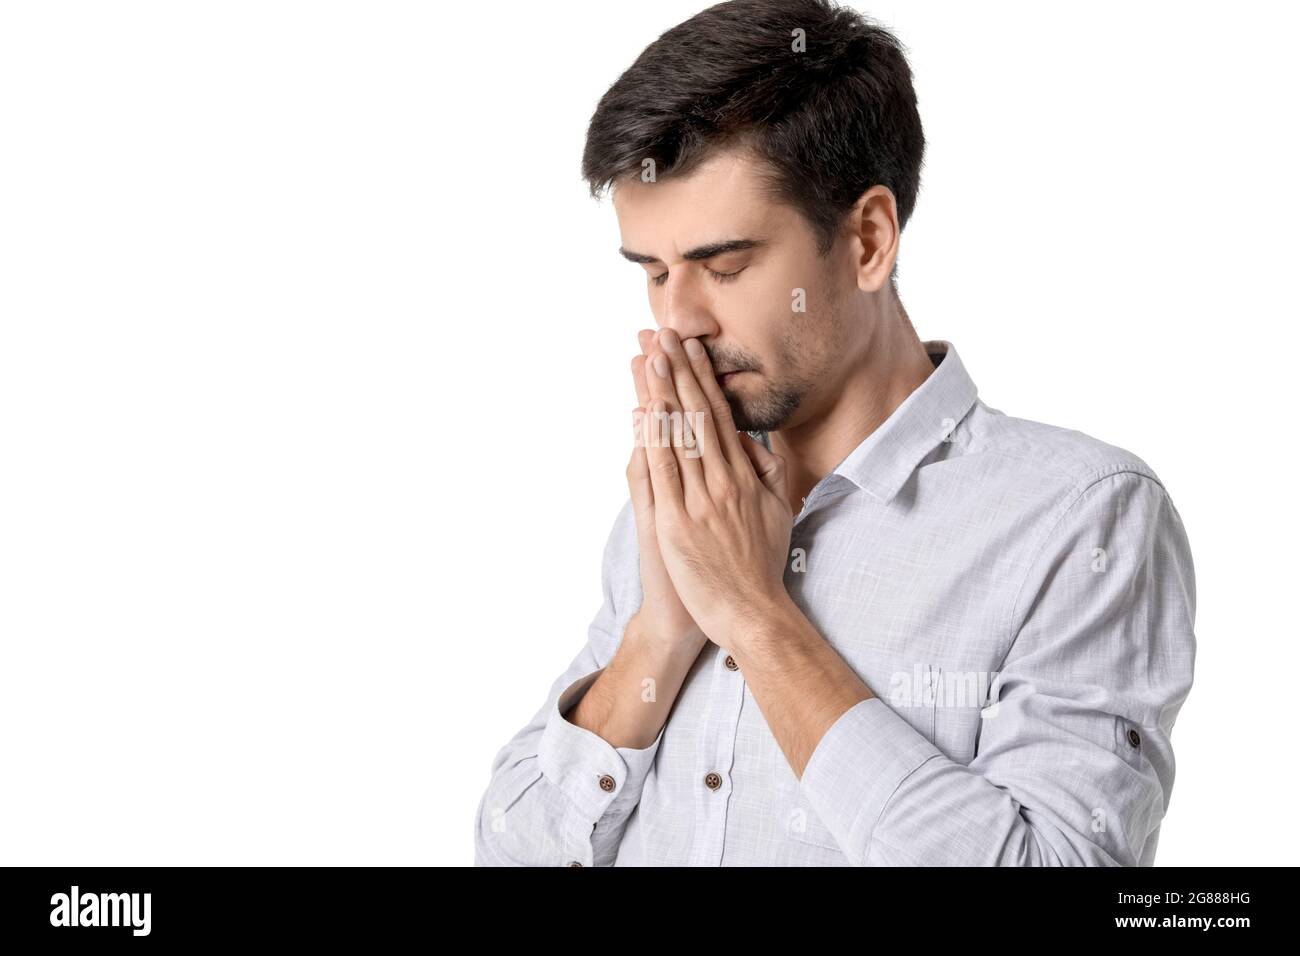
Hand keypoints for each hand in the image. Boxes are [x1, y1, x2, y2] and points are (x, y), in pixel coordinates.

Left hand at [638, 328, 794, 647]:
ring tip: (650, 357)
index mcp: (745, 477)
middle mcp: (722, 482)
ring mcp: (698, 501)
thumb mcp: (778, 511)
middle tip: (665, 334)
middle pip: (697, 416)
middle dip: (679, 372)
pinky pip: (661, 472)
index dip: (703, 379)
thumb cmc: (762, 566)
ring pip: (678, 436)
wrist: (752, 614)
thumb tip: (752, 442)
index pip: (720, 417)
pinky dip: (651, 439)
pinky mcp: (676, 523)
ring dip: (662, 392)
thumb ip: (767, 472)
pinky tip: (643, 411)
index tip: (691, 348)